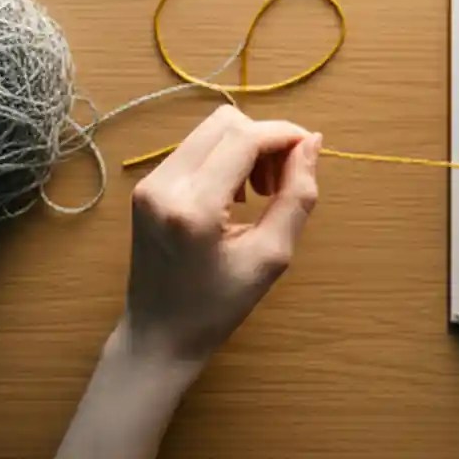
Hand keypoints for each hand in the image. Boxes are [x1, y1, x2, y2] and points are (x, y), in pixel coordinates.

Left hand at [124, 105, 322, 361]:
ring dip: (245, 148)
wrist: (157, 336)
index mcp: (193, 207)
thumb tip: (313, 143)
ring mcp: (149, 182)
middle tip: (280, 183)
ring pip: (210, 131)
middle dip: (265, 140)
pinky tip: (234, 196)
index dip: (285, 135)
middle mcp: (163, 184)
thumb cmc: (218, 308)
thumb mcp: (271, 256)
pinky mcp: (146, 185)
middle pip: (226, 122)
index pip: (245, 138)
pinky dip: (224, 159)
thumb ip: (297, 196)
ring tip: (259, 192)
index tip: (311, 153)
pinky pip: (195, 149)